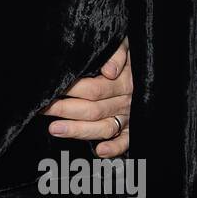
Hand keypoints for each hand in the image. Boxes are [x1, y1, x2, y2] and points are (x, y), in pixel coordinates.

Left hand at [41, 37, 131, 157]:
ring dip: (79, 130)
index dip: (73, 90)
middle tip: (44, 109)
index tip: (52, 90)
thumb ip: (117, 54)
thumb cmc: (130, 55)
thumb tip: (109, 71)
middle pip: (94, 110)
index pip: (95, 89)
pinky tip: (99, 151)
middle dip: (66, 110)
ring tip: (55, 129)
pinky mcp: (133, 129)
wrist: (153, 66)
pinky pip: (125, 142)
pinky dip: (114, 148)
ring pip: (103, 128)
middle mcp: (127, 101)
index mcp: (124, 82)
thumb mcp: (126, 46)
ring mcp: (130, 117)